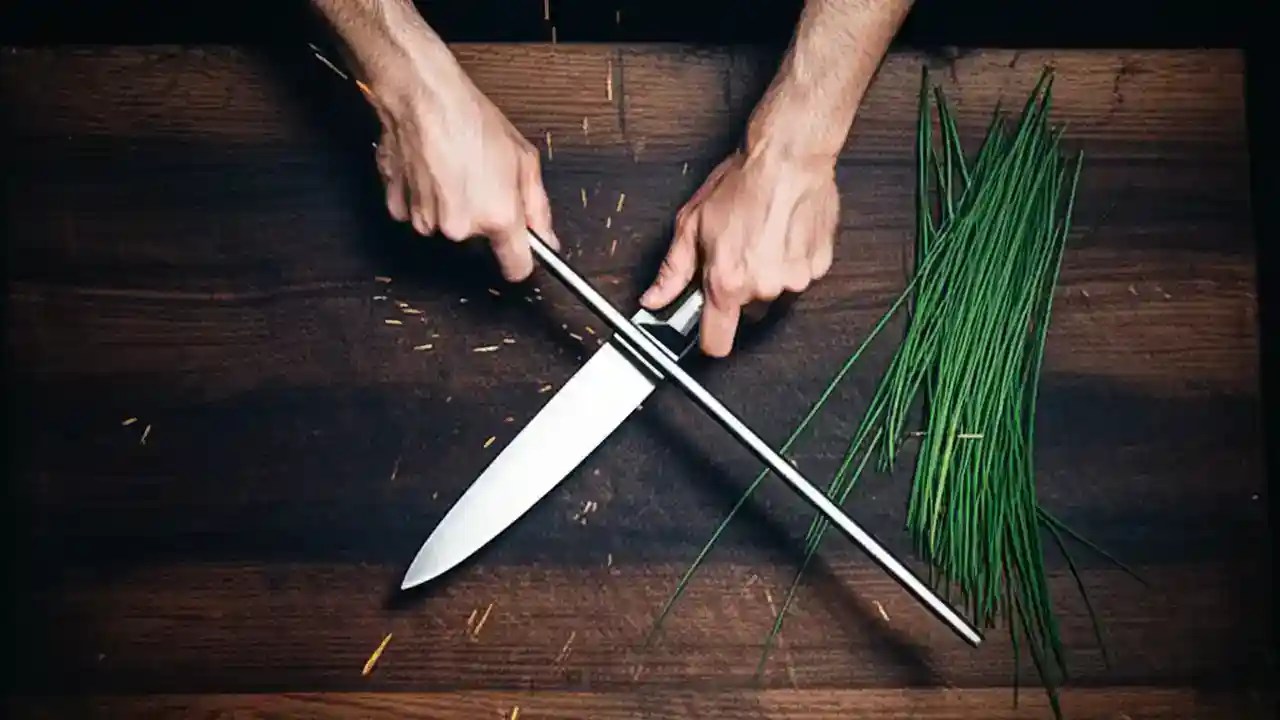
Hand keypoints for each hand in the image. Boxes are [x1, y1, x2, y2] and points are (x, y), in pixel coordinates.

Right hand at [363, 49, 558, 280]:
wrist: (422, 96)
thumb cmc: (471, 120)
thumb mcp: (524, 158)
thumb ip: (538, 206)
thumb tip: (546, 237)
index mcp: (498, 217)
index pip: (517, 268)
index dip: (522, 258)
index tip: (521, 248)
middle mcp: (461, 226)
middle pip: (479, 238)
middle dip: (483, 215)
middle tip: (482, 178)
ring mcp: (427, 220)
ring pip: (447, 225)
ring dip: (451, 205)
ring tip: (453, 168)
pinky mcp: (399, 208)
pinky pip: (418, 212)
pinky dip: (424, 196)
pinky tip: (431, 168)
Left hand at [638, 148, 837, 356]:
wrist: (788, 157)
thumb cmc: (742, 183)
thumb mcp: (691, 223)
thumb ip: (673, 270)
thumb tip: (655, 298)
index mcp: (727, 282)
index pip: (717, 343)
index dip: (710, 339)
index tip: (708, 327)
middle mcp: (763, 287)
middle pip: (747, 314)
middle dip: (739, 292)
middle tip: (735, 256)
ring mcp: (794, 279)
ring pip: (774, 293)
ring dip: (766, 275)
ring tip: (760, 239)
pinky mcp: (818, 266)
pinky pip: (798, 276)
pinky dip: (789, 262)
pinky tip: (781, 234)